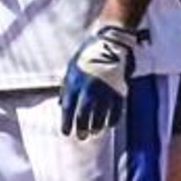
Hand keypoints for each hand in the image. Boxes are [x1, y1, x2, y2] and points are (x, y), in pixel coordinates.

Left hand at [59, 23, 146, 137]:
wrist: (111, 44)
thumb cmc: (88, 56)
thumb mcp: (72, 69)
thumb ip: (66, 88)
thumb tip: (61, 105)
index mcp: (75, 82)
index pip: (68, 108)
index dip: (66, 122)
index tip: (66, 132)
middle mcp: (90, 89)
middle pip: (84, 115)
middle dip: (81, 128)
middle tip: (81, 136)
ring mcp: (106, 91)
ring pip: (100, 116)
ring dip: (96, 126)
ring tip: (94, 132)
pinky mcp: (119, 91)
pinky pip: (116, 111)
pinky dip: (112, 120)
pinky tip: (108, 125)